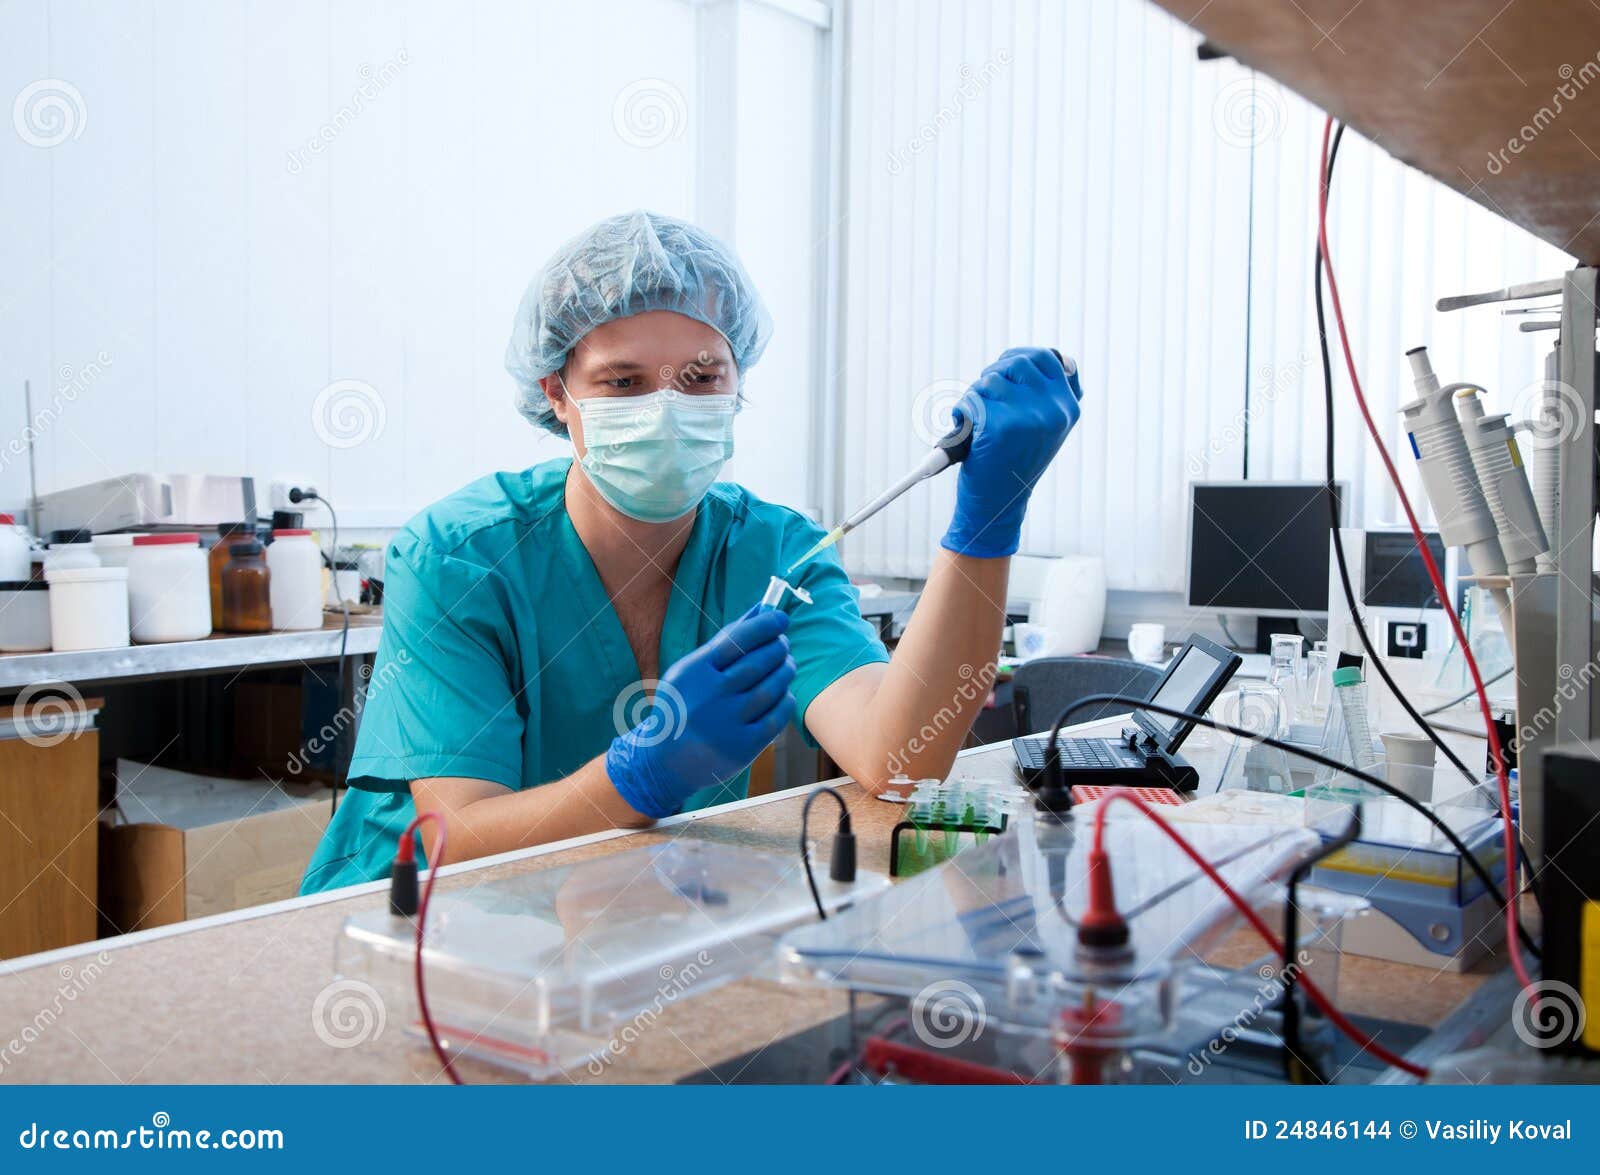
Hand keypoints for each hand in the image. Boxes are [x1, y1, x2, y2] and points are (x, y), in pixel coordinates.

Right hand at [606, 606, 796, 818]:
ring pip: (772, 687)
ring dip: (785, 670)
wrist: (664, 762)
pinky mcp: (743, 747)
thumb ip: (724, 640)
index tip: (781, 617)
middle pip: (759, 662)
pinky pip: (776, 715)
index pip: (738, 639)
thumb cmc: (682, 706)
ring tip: (786, 664)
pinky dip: (785, 699)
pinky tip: (782, 693)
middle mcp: (711, 696)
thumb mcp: (690, 671)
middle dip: (778, 647)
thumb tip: (760, 610)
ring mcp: (727, 723)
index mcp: (695, 672)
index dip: (765, 625)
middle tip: (783, 643)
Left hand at [941, 347, 1082, 557]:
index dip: (1018, 358)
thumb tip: (1059, 357)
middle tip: (987, 401)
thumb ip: (1050, 394)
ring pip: (990, 380)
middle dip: (994, 376)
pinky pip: (971, 400)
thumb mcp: (1046, 427)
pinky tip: (969, 435)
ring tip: (980, 425)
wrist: (996, 504)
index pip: (1047, 357)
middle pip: (1016, 362)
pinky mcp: (1001, 427)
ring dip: (975, 398)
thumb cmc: (1013, 461)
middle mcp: (1055, 410)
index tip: (1004, 372)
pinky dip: (962, 414)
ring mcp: (1030, 417)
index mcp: (1068, 407)